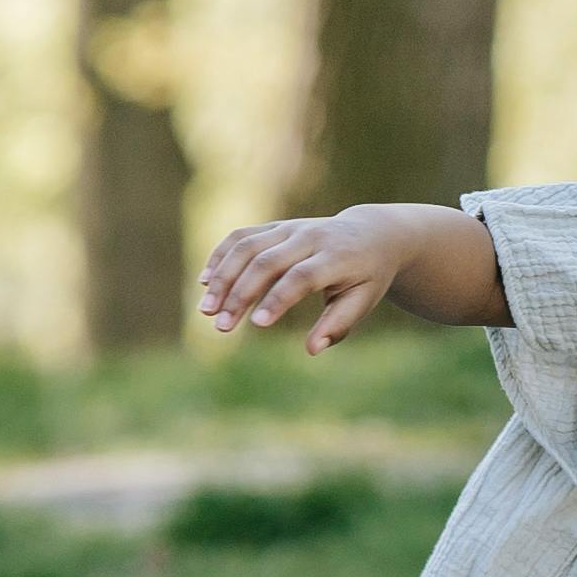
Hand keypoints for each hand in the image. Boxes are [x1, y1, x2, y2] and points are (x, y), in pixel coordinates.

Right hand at [197, 209, 411, 353]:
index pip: (301, 277)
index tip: (256, 325)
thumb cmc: (367, 275)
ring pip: (247, 247)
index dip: (278, 299)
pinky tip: (204, 281)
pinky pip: (241, 236)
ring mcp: (290, 228)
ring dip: (222, 277)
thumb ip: (338, 324)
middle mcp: (310, 237)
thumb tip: (312, 350)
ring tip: (206, 309)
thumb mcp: (363, 300)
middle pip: (267, 262)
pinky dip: (220, 256)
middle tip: (221, 326)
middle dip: (240, 294)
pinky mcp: (276, 226)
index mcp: (336, 257)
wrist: (372, 234)